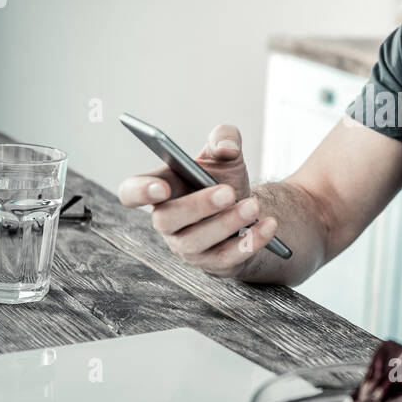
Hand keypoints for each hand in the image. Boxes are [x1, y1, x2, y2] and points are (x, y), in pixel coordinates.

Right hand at [116, 124, 279, 276]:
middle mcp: (167, 222)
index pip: (131, 193)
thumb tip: (227, 147)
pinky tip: (269, 225)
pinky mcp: (214, 264)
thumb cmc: (224, 180)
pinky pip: (228, 257)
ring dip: (227, 223)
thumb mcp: (226, 155)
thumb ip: (224, 137)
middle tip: (228, 192)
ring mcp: (188, 247)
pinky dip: (251, 241)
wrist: (250, 211)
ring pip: (197, 241)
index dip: (139, 192)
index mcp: (161, 189)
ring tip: (254, 205)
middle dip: (198, 206)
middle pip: (166, 219)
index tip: (161, 187)